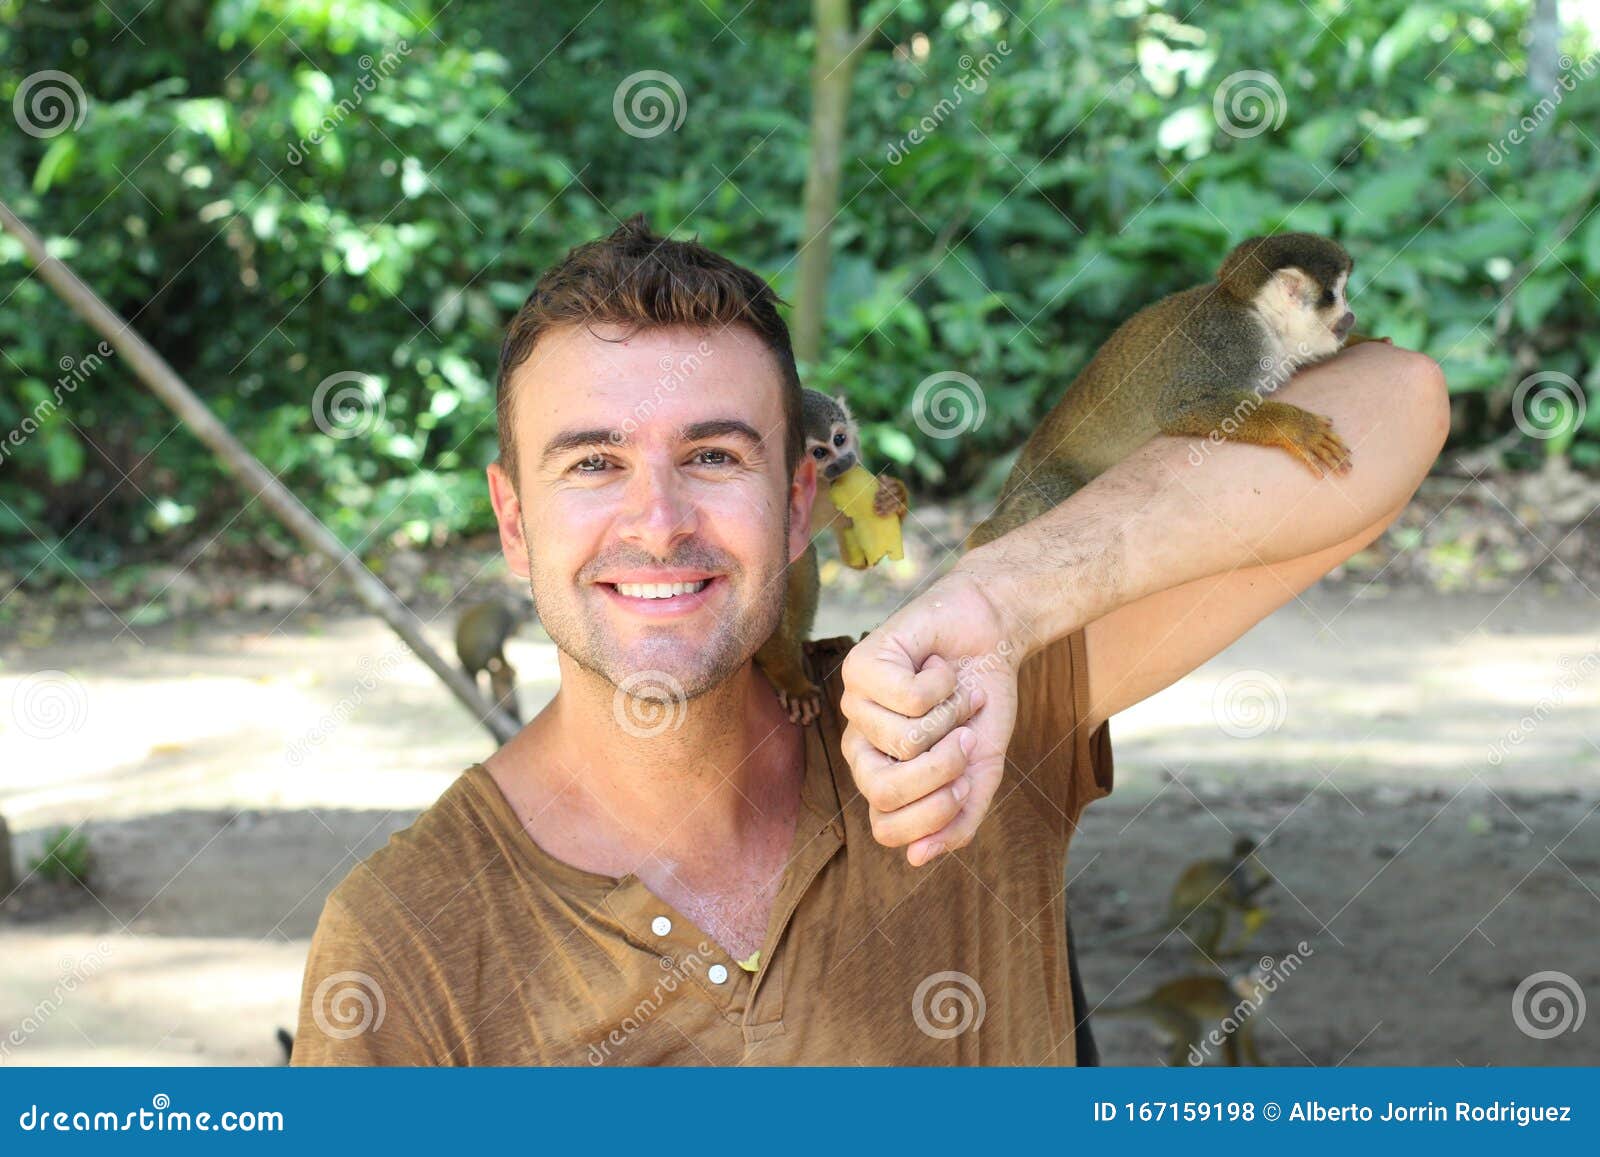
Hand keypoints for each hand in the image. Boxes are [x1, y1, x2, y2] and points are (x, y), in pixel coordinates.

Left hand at [838, 568, 1025, 866]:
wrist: (991, 638)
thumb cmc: (979, 706)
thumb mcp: (980, 771)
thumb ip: (958, 818)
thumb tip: (916, 859)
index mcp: (884, 779)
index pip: (886, 829)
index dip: (936, 814)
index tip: (968, 783)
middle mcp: (861, 747)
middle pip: (885, 793)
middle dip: (943, 768)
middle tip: (965, 737)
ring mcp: (855, 708)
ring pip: (904, 741)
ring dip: (951, 715)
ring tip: (954, 694)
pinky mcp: (860, 668)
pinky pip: (908, 698)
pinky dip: (942, 682)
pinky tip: (937, 666)